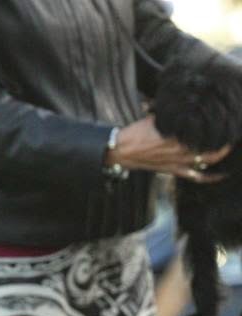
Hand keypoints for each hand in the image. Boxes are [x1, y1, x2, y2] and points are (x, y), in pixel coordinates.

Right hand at [108, 116, 231, 182]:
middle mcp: (181, 150)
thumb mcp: (155, 116)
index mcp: (177, 134)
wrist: (122, 151)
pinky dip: (210, 177)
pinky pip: (196, 176)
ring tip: (229, 146)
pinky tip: (220, 175)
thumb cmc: (136, 133)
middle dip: (224, 139)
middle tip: (230, 130)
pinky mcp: (174, 170)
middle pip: (211, 145)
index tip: (224, 116)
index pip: (204, 128)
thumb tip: (182, 101)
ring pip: (208, 160)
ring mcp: (178, 162)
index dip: (217, 124)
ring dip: (220, 154)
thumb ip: (171, 111)